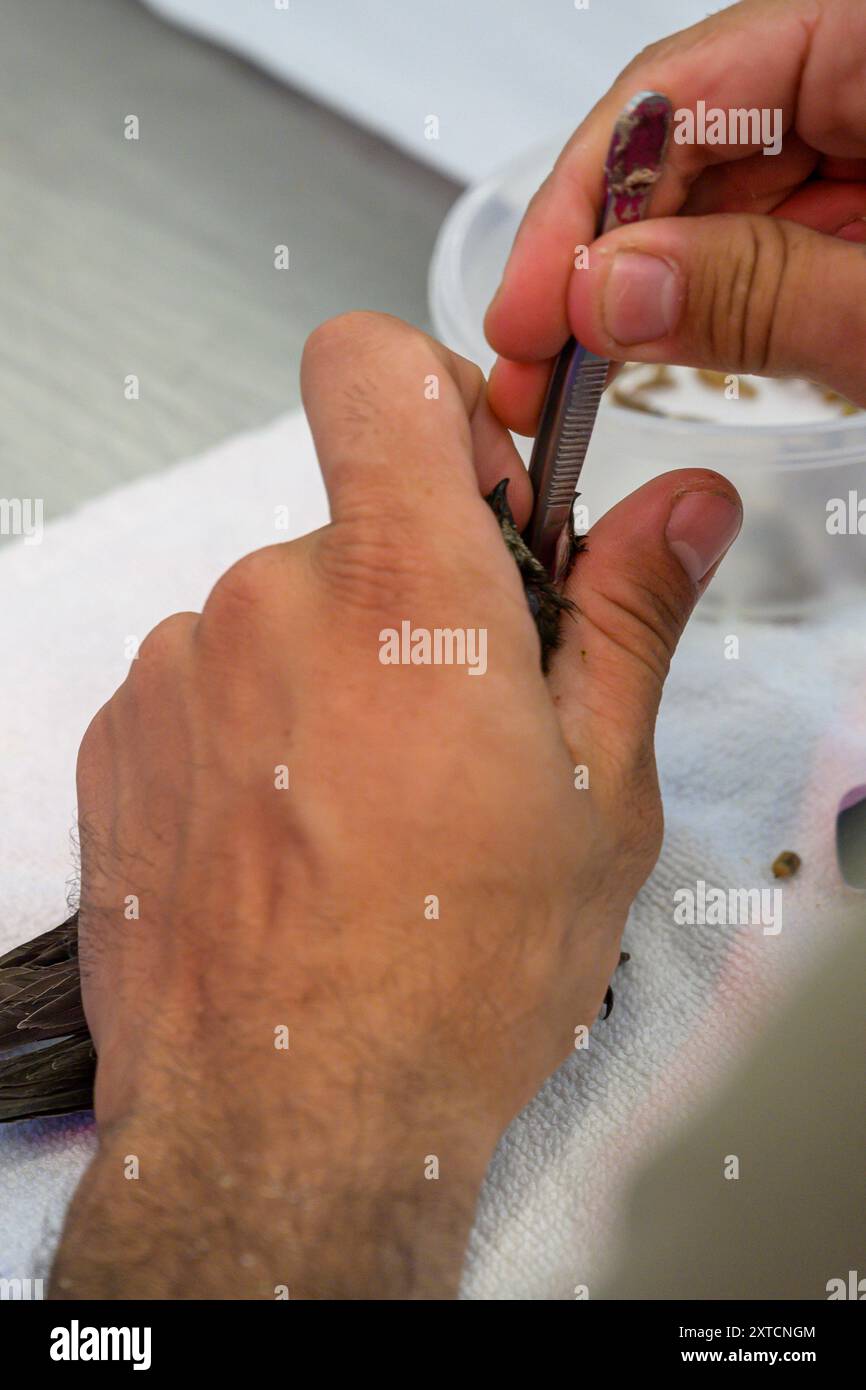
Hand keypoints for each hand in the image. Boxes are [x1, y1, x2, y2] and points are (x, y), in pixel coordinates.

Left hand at [52, 312, 739, 1299]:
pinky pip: (208, 685)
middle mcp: (267, 606)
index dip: (430, 399)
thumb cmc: (450, 978)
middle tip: (457, 729)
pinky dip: (256, 733)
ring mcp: (177, 671)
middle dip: (413, 602)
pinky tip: (298, 838)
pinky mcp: (122, 738)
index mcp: (404, 596)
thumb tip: (681, 510)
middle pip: (352, 528)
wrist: (289, 1122)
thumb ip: (629, 618)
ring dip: (331, 678)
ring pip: (281, 618)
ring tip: (371, 811)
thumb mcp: (596, 795)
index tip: (475, 487)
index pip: (373, 368)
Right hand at [486, 0, 865, 433]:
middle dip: (598, 256)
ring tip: (570, 375)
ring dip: (637, 287)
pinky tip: (646, 343)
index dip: (582, 201)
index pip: (683, 87)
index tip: (527, 308)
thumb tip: (608, 294)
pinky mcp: (864, 197)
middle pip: (685, 139)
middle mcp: (858, 75)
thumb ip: (756, 290)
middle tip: (532, 363)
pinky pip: (760, 229)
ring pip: (712, 193)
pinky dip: (699, 294)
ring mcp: (863, 138)